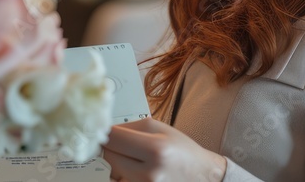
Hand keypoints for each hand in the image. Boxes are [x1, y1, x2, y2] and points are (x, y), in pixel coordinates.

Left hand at [102, 117, 227, 181]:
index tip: (103, 129)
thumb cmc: (183, 151)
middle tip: (125, 144)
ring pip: (112, 172)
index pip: (112, 138)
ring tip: (135, 160)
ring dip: (118, 164)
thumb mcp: (160, 128)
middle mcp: (149, 173)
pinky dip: (123, 177)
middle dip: (113, 147)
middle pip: (109, 155)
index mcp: (156, 149)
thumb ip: (130, 127)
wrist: (202, 176)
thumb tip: (106, 129)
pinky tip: (137, 172)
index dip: (105, 132)